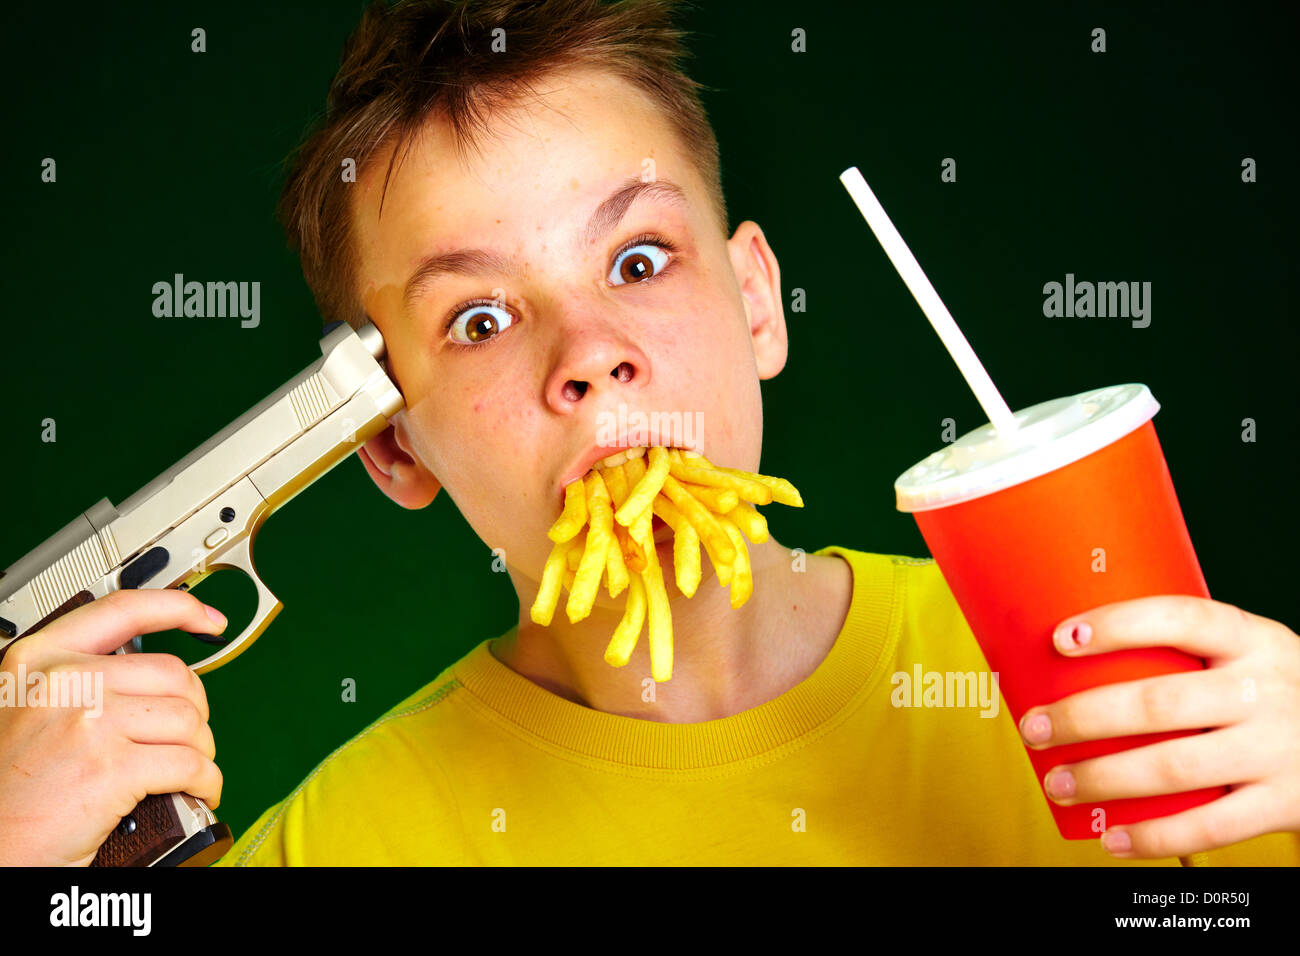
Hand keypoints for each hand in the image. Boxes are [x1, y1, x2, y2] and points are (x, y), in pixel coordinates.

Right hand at [0, 589, 225, 865]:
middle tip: (186, 738)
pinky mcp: (111, 769)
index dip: (179, 608)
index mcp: (39, 661)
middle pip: (174, 676)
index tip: (209, 619)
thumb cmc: (10, 790)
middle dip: (194, 711)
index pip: (124, 610)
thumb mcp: (30, 711)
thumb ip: (80, 681)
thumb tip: (152, 672)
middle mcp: (63, 683)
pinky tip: (197, 791)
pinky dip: (205, 781)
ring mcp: (88, 723)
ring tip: (186, 770)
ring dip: (200, 750)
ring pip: (187, 720)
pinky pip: (190, 763)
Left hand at [1018, 595, 1299, 858]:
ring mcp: (1277, 749)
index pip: (1181, 618)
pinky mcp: (1285, 803)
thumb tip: (1070, 652)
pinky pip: (1210, 825)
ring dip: (1104, 778)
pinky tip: (1112, 838)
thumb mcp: (1248, 653)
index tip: (1061, 638)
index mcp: (1252, 639)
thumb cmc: (1273, 690)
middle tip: (1034, 728)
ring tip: (1058, 783)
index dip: (1118, 626)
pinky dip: (1154, 836)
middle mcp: (1266, 690)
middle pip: (1160, 702)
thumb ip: (1185, 653)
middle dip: (1084, 717)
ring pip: (1175, 767)